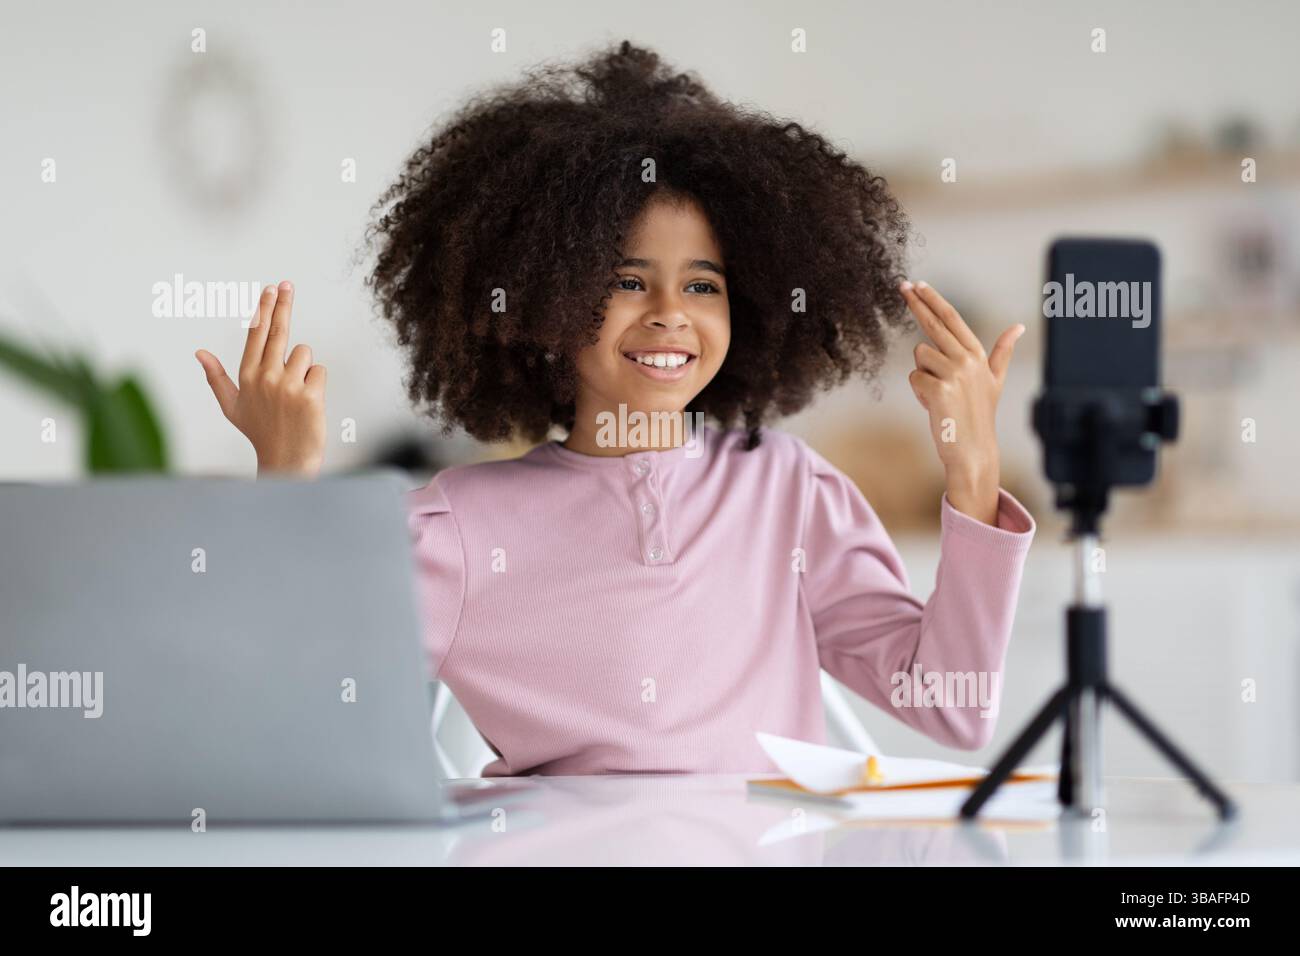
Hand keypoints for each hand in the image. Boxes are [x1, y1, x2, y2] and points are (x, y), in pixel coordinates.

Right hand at [195, 281, 326, 476]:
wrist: (285, 461)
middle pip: (277, 331)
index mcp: (247, 376)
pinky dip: (318, 384)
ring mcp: (287, 385)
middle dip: (281, 305)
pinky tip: (308, 403)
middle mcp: (265, 377)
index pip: (256, 334)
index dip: (264, 309)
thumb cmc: (261, 432)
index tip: (270, 289)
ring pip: (305, 354)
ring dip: (305, 369)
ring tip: (297, 395)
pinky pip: (320, 371)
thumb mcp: (232, 407)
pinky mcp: (309, 395)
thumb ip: (216, 377)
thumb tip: (199, 352)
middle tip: (286, 284)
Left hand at [900, 280, 1023, 525]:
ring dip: (922, 375)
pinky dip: (919, 392)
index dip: (934, 300)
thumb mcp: (994, 381)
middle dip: (916, 303)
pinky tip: (934, 405)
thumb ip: (1002, 352)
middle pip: (934, 324)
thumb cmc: (979, 416)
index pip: (952, 318)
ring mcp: (954, 374)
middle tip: (901, 285)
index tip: (918, 285)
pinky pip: (914, 378)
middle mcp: (968, 360)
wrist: (974, 450)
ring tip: (939, 395)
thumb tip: (1019, 327)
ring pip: (919, 356)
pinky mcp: (939, 390)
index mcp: (978, 354)